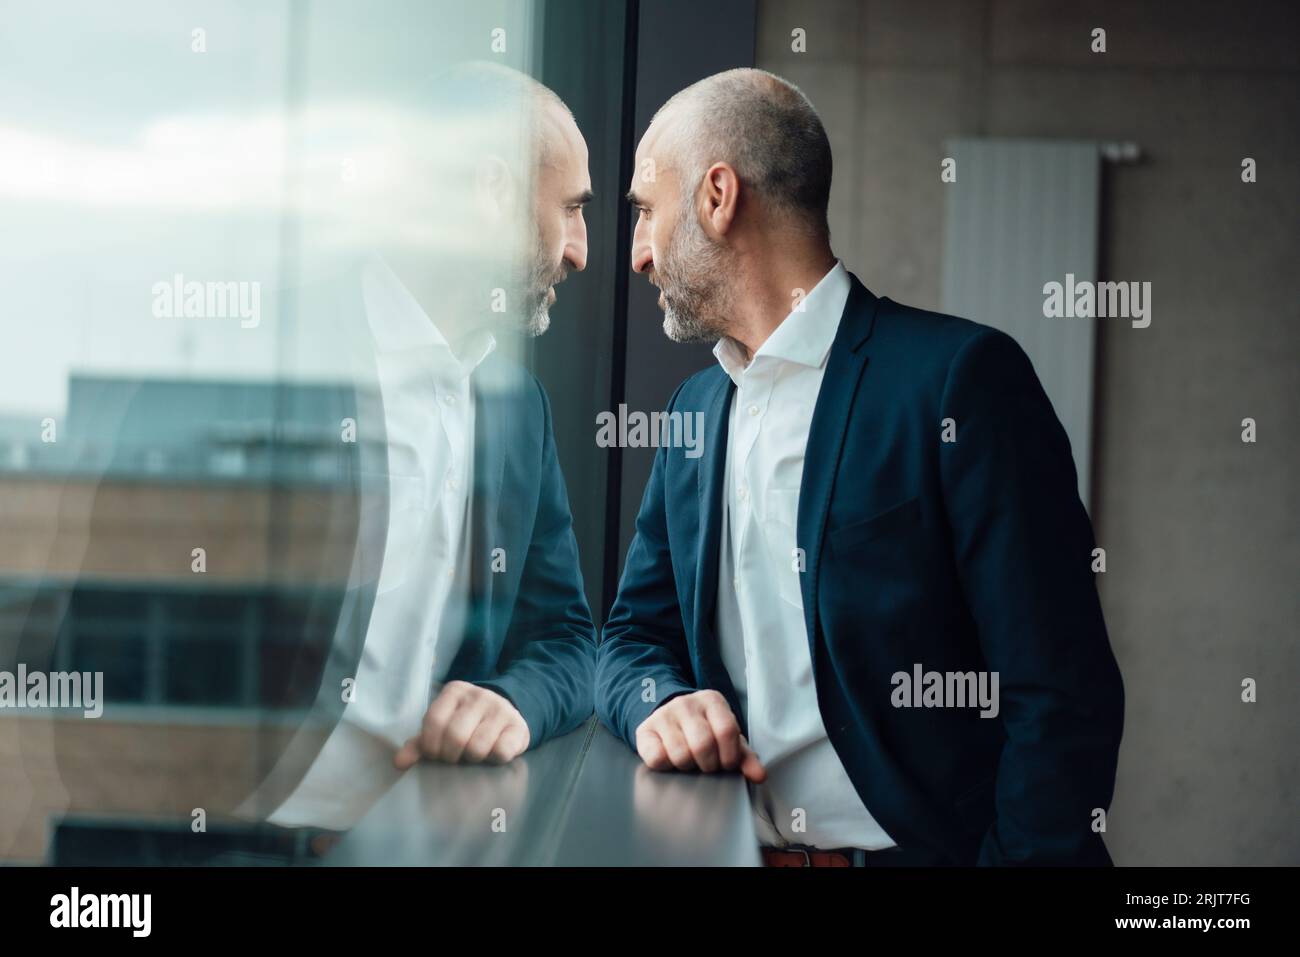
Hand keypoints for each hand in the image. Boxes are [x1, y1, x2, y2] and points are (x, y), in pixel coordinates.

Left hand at [393, 681, 529, 768]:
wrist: (506, 715)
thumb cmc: (467, 724)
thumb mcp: (442, 728)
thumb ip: (420, 744)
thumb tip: (399, 762)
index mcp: (454, 691)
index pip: (434, 721)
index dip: (431, 746)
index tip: (435, 755)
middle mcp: (478, 695)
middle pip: (455, 736)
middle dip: (450, 756)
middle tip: (454, 758)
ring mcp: (500, 709)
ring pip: (477, 746)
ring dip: (472, 759)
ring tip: (472, 755)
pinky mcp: (518, 726)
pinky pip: (501, 751)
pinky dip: (493, 759)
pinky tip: (492, 754)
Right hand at [634, 690, 766, 782]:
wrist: (672, 718)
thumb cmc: (706, 731)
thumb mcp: (727, 739)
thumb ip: (745, 757)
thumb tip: (759, 776)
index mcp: (712, 701)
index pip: (727, 731)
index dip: (729, 756)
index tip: (726, 764)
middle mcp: (686, 704)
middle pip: (703, 744)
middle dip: (708, 764)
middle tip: (707, 766)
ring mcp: (663, 715)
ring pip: (680, 754)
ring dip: (688, 767)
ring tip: (690, 762)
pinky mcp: (644, 730)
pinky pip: (657, 758)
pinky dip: (667, 767)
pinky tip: (671, 760)